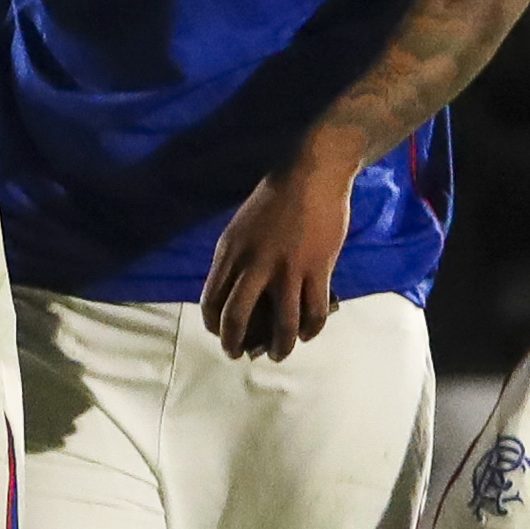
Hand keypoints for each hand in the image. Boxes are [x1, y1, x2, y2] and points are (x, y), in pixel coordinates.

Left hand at [200, 149, 358, 358]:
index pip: (211, 300)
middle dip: (234, 343)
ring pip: (282, 324)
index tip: (221, 335)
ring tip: (276, 354)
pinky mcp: (318, 269)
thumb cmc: (274, 200)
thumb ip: (238, 261)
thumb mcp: (241, 228)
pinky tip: (308, 335)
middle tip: (239, 355)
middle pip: (236, 317)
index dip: (214, 325)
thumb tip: (240, 298)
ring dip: (278, 347)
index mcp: (230, 251)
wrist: (310, 174)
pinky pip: (314, 313)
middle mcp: (254, 263)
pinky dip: (311, 330)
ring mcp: (287, 269)